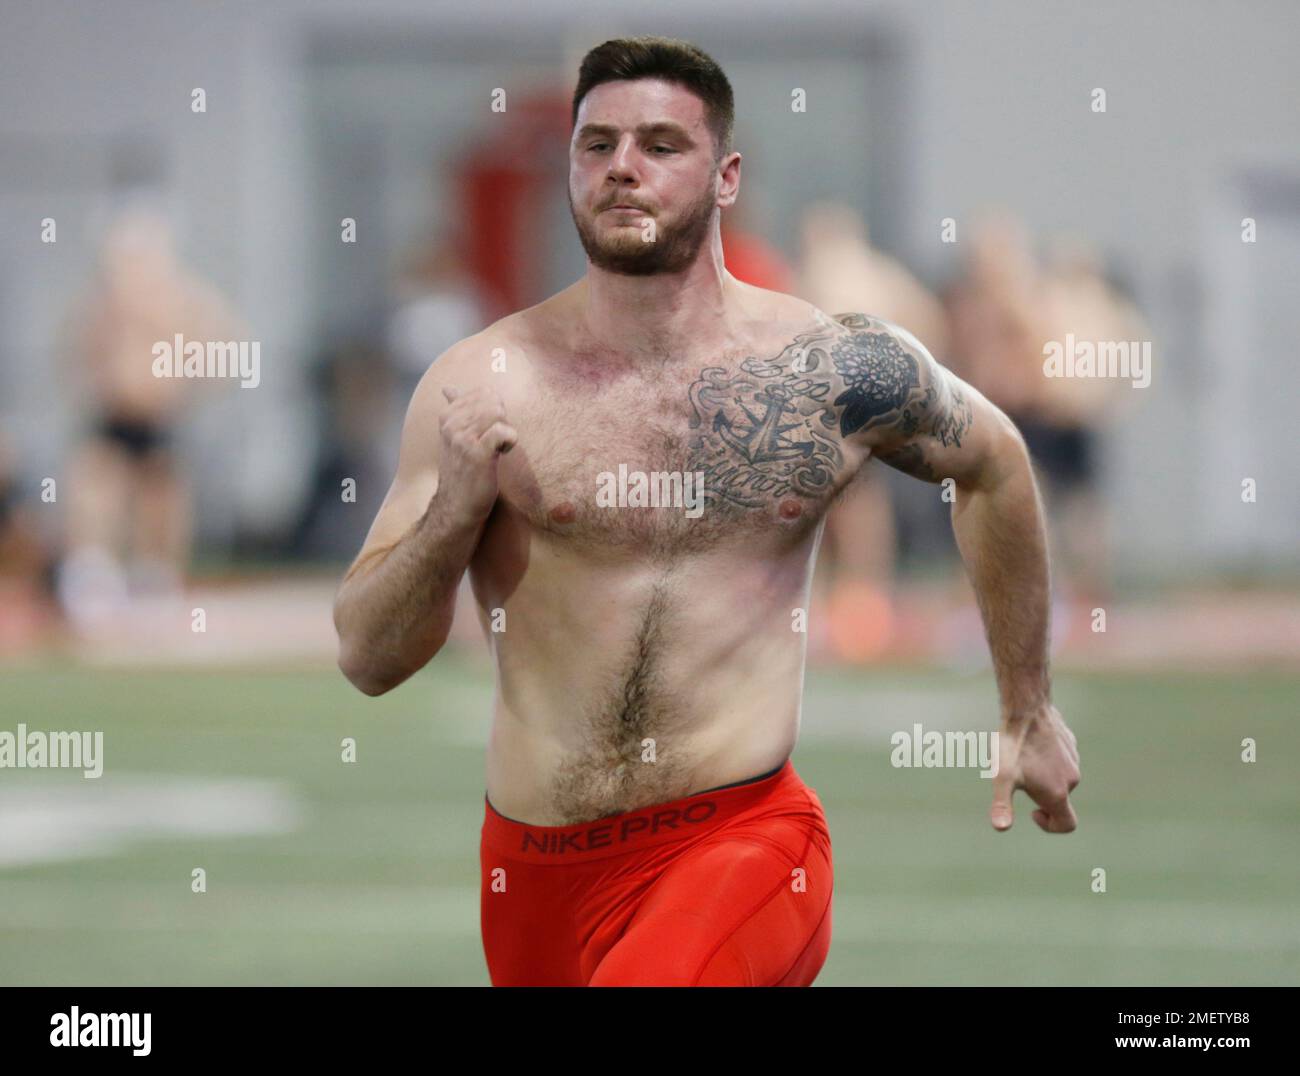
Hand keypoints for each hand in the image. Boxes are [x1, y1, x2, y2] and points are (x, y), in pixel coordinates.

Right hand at [435, 385, 516, 522]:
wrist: (457, 505)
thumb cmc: (462, 470)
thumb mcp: (453, 436)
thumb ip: (454, 409)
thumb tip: (447, 388)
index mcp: (448, 416)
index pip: (484, 392)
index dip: (496, 410)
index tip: (487, 432)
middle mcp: (452, 424)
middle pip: (493, 401)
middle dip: (503, 419)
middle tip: (495, 442)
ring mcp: (462, 438)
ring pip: (498, 412)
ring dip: (506, 431)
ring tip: (496, 449)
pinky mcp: (477, 454)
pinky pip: (503, 431)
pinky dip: (510, 441)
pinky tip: (502, 453)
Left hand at [990, 703, 1079, 832]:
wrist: (1026, 709)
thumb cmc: (1012, 746)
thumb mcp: (1002, 778)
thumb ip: (1002, 805)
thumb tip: (1000, 828)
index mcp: (1058, 793)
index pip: (1067, 825)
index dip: (1051, 826)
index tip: (1032, 812)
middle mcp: (1072, 780)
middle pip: (1060, 800)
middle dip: (1040, 795)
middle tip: (1018, 777)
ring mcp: (1074, 761)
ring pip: (1060, 778)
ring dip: (1044, 776)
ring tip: (1022, 759)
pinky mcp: (1071, 745)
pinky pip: (1061, 760)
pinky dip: (1048, 760)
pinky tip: (1030, 744)